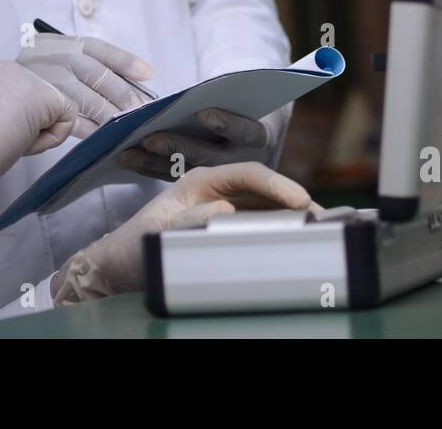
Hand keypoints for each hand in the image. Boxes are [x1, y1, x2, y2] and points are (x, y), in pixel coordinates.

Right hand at [18, 33, 152, 137]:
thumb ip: (83, 68)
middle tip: (139, 110)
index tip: (148, 74)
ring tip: (124, 126)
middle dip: (122, 94)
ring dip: (108, 114)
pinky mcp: (37, 103)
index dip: (125, 61)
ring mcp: (43, 79)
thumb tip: (126, 86)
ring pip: (86, 97)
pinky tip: (100, 135)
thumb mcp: (52, 62)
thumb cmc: (27, 81)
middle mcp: (52, 57)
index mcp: (58, 44)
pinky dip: (88, 128)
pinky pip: (70, 118)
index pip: (98, 49)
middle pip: (96, 73)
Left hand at [52, 162, 313, 303]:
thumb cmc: (135, 247)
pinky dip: (279, 230)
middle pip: (265, 188)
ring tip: (320, 232)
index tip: (302, 202)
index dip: (278, 185)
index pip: (249, 173)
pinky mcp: (225, 227)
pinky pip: (259, 224)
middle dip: (295, 199)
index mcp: (201, 179)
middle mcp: (217, 188)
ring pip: (266, 206)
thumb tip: (227, 210)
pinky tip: (297, 241)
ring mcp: (223, 207)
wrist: (118, 267)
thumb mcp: (159, 233)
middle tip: (323, 218)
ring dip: (291, 216)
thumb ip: (191, 220)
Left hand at [118, 108, 271, 179]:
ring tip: (127, 152)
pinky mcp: (199, 184)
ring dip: (153, 162)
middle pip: (208, 156)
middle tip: (150, 139)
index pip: (244, 131)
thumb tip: (189, 93)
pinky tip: (126, 159)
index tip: (203, 112)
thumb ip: (224, 97)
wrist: (251, 134)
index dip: (226, 123)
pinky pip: (171, 177)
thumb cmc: (240, 106)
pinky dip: (148, 168)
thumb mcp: (241, 99)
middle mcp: (240, 162)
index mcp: (257, 137)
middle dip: (176, 147)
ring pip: (185, 171)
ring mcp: (220, 177)